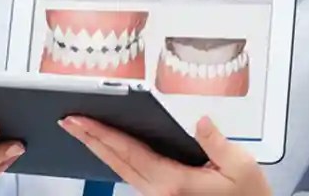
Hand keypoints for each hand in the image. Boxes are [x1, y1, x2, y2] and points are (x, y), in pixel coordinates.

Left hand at [60, 114, 271, 195]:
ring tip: (83, 129)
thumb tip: (200, 122)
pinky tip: (110, 146)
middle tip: (68, 121)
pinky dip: (117, 158)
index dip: (102, 134)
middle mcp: (161, 193)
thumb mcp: (240, 166)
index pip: (130, 153)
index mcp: (175, 183)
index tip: (82, 120)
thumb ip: (216, 142)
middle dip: (90, 139)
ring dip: (101, 149)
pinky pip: (133, 175)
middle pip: (117, 162)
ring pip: (122, 170)